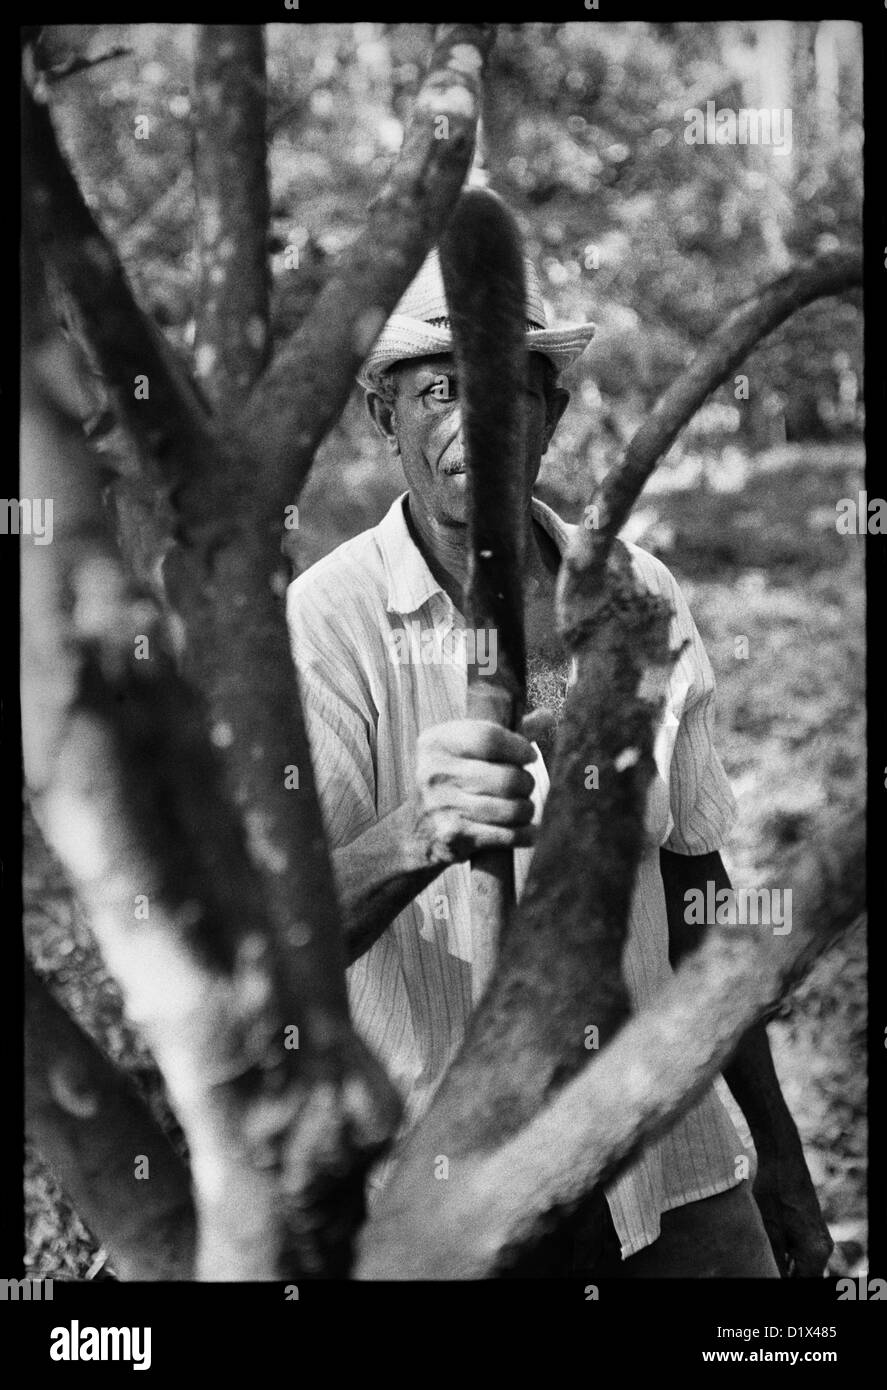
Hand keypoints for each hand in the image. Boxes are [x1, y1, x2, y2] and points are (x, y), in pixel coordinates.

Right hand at [410, 712, 551, 865]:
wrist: (416, 831)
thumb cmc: (452, 783)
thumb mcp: (466, 751)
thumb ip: (506, 733)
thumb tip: (548, 716)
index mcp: (436, 742)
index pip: (488, 738)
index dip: (518, 748)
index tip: (529, 757)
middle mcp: (434, 772)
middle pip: (505, 777)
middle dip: (526, 783)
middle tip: (525, 786)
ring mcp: (442, 805)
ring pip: (511, 808)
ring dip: (526, 809)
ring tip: (522, 807)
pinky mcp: (453, 835)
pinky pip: (507, 835)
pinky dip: (525, 833)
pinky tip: (527, 830)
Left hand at [753, 1141, 833, 1276]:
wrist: (783, 1160)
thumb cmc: (774, 1193)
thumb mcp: (769, 1232)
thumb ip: (775, 1262)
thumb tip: (773, 1277)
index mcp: (815, 1253)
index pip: (802, 1284)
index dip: (784, 1282)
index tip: (766, 1274)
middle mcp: (823, 1248)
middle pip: (805, 1276)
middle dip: (785, 1274)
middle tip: (763, 1264)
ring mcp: (820, 1237)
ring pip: (803, 1264)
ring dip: (785, 1265)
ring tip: (765, 1254)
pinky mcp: (813, 1228)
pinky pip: (803, 1251)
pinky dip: (788, 1253)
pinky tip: (770, 1244)